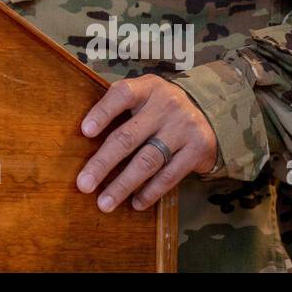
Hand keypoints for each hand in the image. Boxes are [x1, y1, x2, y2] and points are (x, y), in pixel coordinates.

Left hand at [75, 74, 217, 212]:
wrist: (208, 112)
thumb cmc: (160, 107)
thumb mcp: (144, 96)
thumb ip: (120, 109)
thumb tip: (83, 138)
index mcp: (148, 87)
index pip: (122, 95)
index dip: (102, 113)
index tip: (85, 132)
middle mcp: (167, 105)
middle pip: (128, 137)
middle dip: (103, 163)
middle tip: (84, 184)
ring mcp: (184, 127)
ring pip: (147, 161)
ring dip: (123, 185)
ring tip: (104, 203)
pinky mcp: (198, 149)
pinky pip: (169, 176)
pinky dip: (150, 192)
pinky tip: (135, 203)